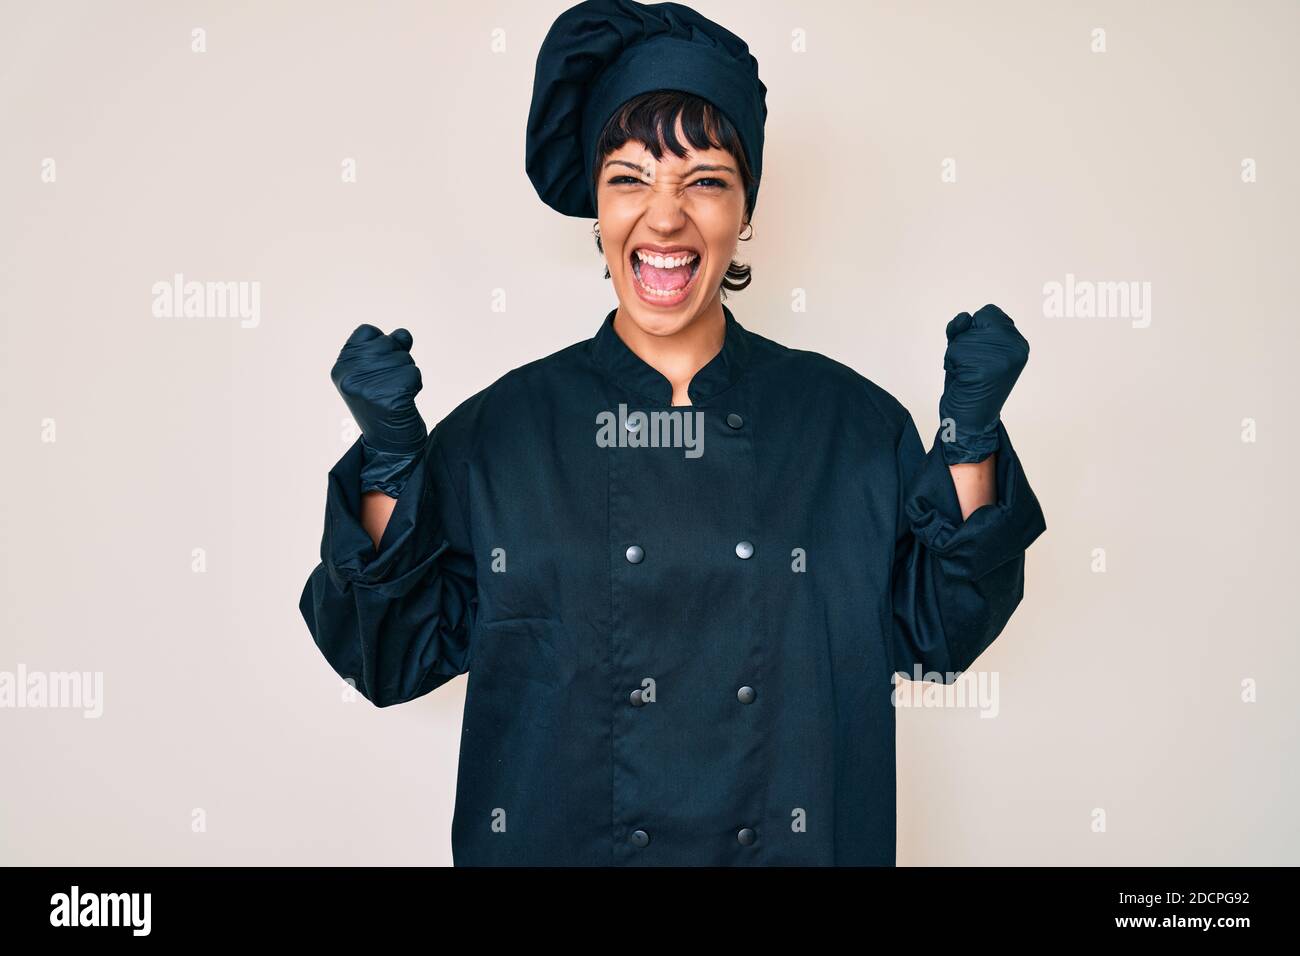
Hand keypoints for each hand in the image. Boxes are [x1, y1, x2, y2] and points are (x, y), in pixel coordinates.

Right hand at [330, 324, 427, 455]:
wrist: (389, 446)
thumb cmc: (384, 404)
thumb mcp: (377, 371)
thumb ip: (389, 347)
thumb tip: (403, 334)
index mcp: (340, 368)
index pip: (367, 331)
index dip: (383, 345)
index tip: (380, 369)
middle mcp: (349, 375)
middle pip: (389, 343)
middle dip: (398, 361)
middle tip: (389, 386)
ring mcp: (367, 387)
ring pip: (404, 359)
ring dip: (407, 375)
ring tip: (395, 395)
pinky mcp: (388, 398)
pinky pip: (413, 374)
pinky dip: (415, 386)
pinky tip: (404, 401)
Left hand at [937, 304, 1028, 463]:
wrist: (970, 422)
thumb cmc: (968, 384)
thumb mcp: (968, 349)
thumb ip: (966, 328)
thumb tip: (964, 318)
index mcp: (1018, 343)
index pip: (989, 312)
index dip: (974, 330)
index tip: (978, 354)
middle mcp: (1016, 346)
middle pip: (976, 319)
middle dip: (965, 340)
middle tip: (972, 366)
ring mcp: (1002, 356)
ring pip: (964, 335)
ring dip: (956, 353)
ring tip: (968, 374)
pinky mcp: (986, 366)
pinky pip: (955, 349)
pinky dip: (951, 363)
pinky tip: (963, 379)